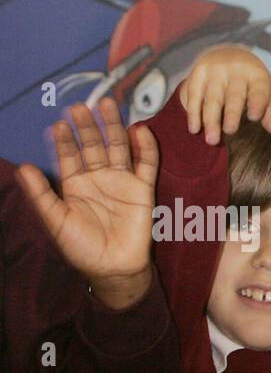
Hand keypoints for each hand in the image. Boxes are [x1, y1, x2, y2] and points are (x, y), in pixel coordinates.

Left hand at [16, 100, 157, 309]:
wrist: (114, 268)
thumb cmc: (81, 247)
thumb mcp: (55, 221)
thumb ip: (40, 194)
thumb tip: (22, 167)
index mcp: (75, 185)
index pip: (69, 155)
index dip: (64, 140)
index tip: (59, 123)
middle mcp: (98, 178)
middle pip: (93, 145)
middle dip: (87, 126)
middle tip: (81, 106)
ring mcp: (122, 181)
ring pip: (118, 147)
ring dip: (114, 127)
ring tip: (109, 104)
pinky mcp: (143, 189)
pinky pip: (146, 164)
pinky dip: (146, 148)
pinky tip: (140, 131)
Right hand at [179, 44, 270, 145]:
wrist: (225, 54)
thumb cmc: (249, 81)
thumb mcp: (263, 91)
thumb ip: (269, 111)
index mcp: (256, 75)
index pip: (258, 90)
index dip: (257, 102)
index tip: (254, 117)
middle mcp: (235, 70)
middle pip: (234, 95)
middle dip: (232, 114)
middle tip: (230, 132)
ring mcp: (215, 70)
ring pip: (212, 98)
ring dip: (210, 119)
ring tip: (212, 140)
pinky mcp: (198, 73)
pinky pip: (194, 94)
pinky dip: (194, 112)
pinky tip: (194, 129)